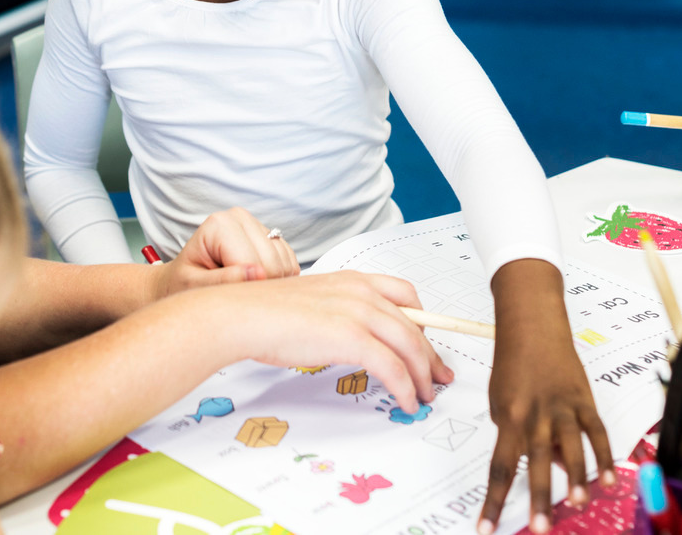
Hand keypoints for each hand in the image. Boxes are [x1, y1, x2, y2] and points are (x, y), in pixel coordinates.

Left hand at [153, 206, 299, 298]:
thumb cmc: (183, 283)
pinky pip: (290, 264)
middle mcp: (240, 217)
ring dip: (269, 285)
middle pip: (273, 264)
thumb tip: (257, 274)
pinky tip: (254, 283)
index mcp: (220, 224)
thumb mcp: (194, 287)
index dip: (245, 289)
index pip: (253, 263)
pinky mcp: (270, 238)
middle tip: (232, 293)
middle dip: (258, 287)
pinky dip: (278, 280)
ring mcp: (257, 225)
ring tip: (240, 286)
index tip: (224, 295)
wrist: (183, 278)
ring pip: (285, 265)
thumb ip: (222, 281)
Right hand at [211, 270, 454, 410]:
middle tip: (439, 377)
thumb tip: (353, 336)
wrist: (242, 315)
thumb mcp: (313, 303)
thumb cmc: (265, 312)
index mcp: (353, 280)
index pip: (406, 295)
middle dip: (431, 356)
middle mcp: (362, 291)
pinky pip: (393, 368)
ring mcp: (359, 312)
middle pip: (415, 324)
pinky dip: (406, 388)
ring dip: (423, 376)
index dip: (423, 322)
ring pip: (411, 347)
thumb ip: (338, 311)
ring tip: (425, 396)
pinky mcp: (352, 338)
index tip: (428, 345)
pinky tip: (406, 402)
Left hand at [481, 260, 613, 533]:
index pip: (499, 467)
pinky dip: (605, 456)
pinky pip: (596, 432)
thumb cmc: (513, 364)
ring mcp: (561, 408)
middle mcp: (533, 415)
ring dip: (575, 478)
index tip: (486, 529)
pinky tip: (610, 480)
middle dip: (537, 497)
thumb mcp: (502, 401)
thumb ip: (519, 437)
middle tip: (539, 528)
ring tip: (578, 504)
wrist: (531, 324)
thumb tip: (549, 468)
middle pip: (534, 462)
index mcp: (508, 418)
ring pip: (569, 448)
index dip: (493, 501)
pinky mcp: (584, 401)